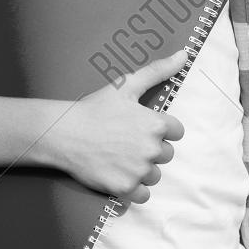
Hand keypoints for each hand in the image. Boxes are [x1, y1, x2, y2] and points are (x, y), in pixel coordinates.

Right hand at [43, 49, 186, 202]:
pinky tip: (118, 174)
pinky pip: (143, 194)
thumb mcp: (126, 85)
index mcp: (155, 124)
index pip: (176, 132)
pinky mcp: (125, 188)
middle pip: (166, 155)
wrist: (64, 133)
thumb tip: (184, 54)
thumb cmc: (94, 109)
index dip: (159, 129)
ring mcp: (138, 171)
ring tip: (120, 157)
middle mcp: (151, 149)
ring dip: (143, 170)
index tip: (140, 128)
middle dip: (150, 150)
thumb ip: (158, 70)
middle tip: (125, 142)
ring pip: (155, 175)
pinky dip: (133, 189)